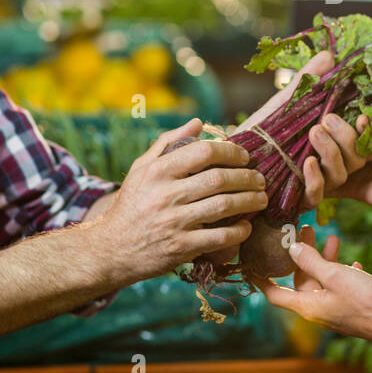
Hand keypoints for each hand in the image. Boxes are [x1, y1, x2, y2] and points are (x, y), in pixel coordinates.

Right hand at [93, 118, 266, 283]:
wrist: (110, 250)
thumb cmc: (130, 205)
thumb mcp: (141, 169)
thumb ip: (168, 143)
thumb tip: (199, 122)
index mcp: (157, 171)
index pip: (203, 152)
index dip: (230, 151)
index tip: (244, 156)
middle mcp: (166, 194)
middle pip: (219, 179)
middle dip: (247, 177)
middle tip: (260, 179)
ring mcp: (174, 222)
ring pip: (224, 206)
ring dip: (249, 201)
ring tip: (261, 198)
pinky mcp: (181, 248)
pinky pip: (219, 238)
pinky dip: (238, 231)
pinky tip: (246, 226)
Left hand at [236, 50, 371, 211]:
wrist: (234, 154)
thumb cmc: (265, 129)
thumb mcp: (287, 101)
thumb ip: (309, 80)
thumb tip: (329, 55)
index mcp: (336, 142)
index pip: (363, 139)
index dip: (369, 131)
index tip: (364, 116)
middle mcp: (332, 164)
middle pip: (357, 158)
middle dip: (347, 137)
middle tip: (327, 119)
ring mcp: (318, 183)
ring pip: (341, 175)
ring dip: (331, 153)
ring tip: (314, 132)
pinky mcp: (300, 199)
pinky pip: (317, 195)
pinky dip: (315, 179)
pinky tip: (307, 163)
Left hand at [251, 225, 371, 345]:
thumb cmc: (365, 301)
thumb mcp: (335, 275)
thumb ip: (311, 261)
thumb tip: (292, 248)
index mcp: (307, 306)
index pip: (275, 294)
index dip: (261, 280)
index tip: (252, 263)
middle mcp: (318, 310)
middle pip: (301, 281)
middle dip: (300, 256)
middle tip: (303, 230)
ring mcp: (336, 310)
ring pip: (322, 281)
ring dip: (324, 259)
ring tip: (331, 236)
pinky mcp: (352, 308)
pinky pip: (340, 287)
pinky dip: (342, 272)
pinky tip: (353, 261)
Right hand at [330, 57, 371, 219]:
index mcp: (371, 131)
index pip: (345, 115)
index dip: (344, 113)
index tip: (358, 116)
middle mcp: (357, 149)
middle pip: (332, 135)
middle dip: (336, 131)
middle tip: (333, 126)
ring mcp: (350, 170)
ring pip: (327, 155)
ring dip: (331, 149)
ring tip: (332, 144)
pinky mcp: (346, 189)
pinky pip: (323, 182)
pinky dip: (315, 174)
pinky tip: (314, 160)